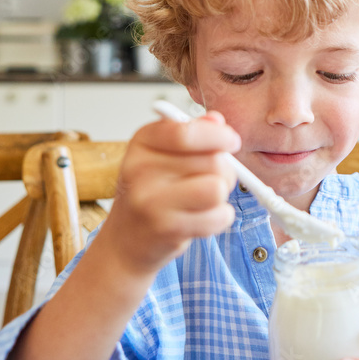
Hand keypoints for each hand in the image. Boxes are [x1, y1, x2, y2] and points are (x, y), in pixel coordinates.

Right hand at [99, 111, 239, 276]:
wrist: (127, 238)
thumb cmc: (152, 191)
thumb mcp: (164, 154)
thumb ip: (192, 133)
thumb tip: (217, 120)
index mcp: (142, 142)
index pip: (186, 132)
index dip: (217, 135)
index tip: (231, 141)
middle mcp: (140, 169)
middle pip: (212, 160)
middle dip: (224, 169)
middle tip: (211, 178)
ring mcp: (151, 201)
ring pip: (217, 188)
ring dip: (222, 195)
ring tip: (205, 198)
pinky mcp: (167, 228)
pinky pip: (219, 216)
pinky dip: (220, 217)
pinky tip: (201, 217)